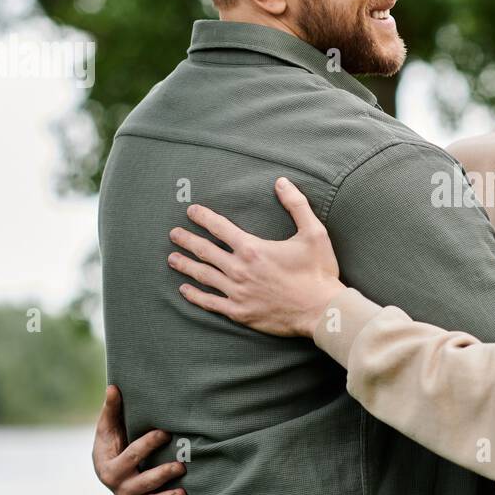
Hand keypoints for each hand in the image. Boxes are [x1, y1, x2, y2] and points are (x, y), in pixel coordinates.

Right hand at [91, 385, 186, 494]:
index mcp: (109, 467)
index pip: (131, 456)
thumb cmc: (112, 445)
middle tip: (181, 466)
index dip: (148, 445)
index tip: (165, 433)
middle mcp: (119, 487)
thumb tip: (114, 386)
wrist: (107, 472)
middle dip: (161, 475)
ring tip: (183, 493)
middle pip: (141, 483)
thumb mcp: (108, 429)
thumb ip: (112, 410)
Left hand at [168, 177, 344, 336]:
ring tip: (172, 258)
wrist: (322, 311)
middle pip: (205, 251)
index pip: (220, 228)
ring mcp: (237, 292)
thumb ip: (296, 204)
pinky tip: (184, 289)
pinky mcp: (240, 312)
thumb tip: (282, 182)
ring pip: (203, 275)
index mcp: (253, 248)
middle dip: (187, 240)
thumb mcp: (314, 233)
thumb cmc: (319, 272)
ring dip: (185, 265)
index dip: (203, 217)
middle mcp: (239, 269)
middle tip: (174, 234)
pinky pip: (210, 302)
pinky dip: (195, 295)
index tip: (191, 211)